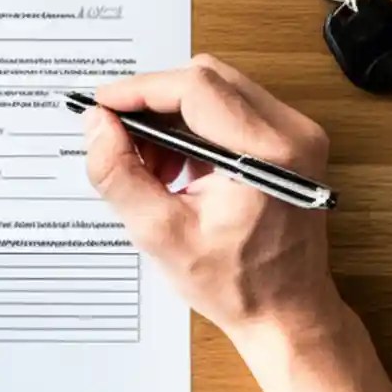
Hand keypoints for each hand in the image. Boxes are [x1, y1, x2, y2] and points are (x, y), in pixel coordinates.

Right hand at [83, 54, 340, 338]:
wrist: (285, 312)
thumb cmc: (234, 283)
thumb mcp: (159, 233)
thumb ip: (120, 173)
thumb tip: (96, 124)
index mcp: (267, 153)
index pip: (194, 87)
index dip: (139, 90)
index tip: (101, 107)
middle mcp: (291, 132)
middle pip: (206, 79)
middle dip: (153, 104)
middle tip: (121, 142)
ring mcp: (295, 134)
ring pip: (216, 89)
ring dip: (171, 116)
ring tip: (152, 168)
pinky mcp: (289, 141)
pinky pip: (230, 108)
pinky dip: (193, 127)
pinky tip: (176, 169)